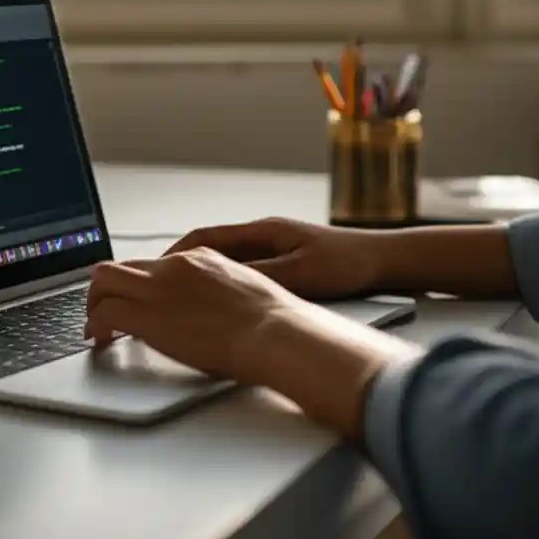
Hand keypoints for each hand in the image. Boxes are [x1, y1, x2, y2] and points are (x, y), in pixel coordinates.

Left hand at [85, 247, 418, 439]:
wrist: (275, 332)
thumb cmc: (274, 324)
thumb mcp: (248, 294)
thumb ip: (221, 296)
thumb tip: (216, 314)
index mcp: (200, 258)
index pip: (154, 264)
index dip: (139, 284)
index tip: (136, 300)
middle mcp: (173, 266)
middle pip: (121, 265)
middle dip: (105, 289)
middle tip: (102, 311)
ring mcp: (157, 287)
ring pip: (102, 281)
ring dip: (94, 304)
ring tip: (95, 327)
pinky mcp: (146, 313)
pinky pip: (104, 313)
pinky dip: (95, 326)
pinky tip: (100, 341)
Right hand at [166, 218, 385, 299]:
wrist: (385, 260)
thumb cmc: (347, 264)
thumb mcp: (300, 273)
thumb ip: (260, 277)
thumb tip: (220, 283)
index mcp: (262, 232)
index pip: (203, 238)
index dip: (174, 254)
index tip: (153, 272)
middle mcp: (263, 236)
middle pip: (208, 248)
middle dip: (179, 266)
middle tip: (156, 288)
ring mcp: (274, 248)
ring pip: (225, 261)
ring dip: (201, 277)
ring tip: (180, 300)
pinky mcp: (286, 263)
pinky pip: (243, 272)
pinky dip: (224, 285)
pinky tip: (221, 305)